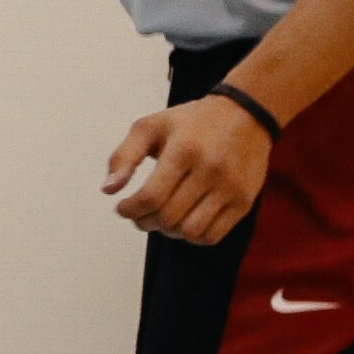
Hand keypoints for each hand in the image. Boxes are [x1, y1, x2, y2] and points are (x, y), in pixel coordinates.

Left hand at [109, 98, 274, 244]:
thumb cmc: (191, 122)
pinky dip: (192, 237)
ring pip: (191, 231)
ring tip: (160, 218)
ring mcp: (230, 189)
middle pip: (169, 216)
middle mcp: (210, 171)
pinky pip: (213, 236)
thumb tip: (108, 190)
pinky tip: (183, 221)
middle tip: (138, 215)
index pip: (152, 196)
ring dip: (168, 232)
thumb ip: (124, 156)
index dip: (130, 209)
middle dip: (144, 221)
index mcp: (184, 151)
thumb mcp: (150, 126)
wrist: (245, 116)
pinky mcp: (244, 203)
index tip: (122, 208)